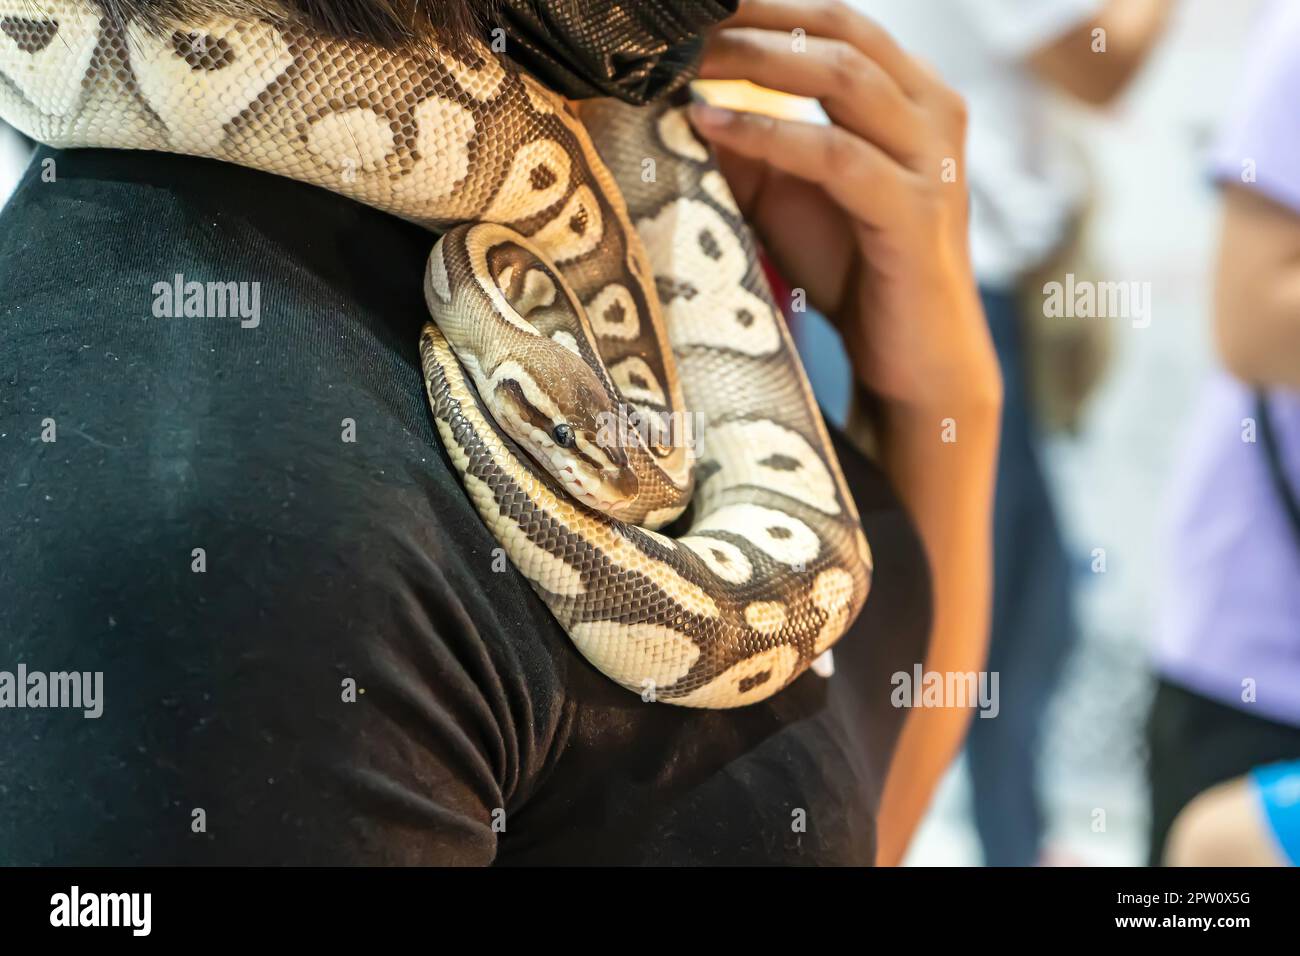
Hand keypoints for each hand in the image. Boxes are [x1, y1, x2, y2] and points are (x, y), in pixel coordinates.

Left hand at [689, 0, 998, 415]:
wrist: (912, 359)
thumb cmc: (853, 270)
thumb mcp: (787, 192)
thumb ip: (749, 139)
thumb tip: (679, 92)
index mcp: (911, 92)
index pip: (834, 20)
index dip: (763, 6)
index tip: (690, 7)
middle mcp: (933, 109)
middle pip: (839, 29)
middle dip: (756, 19)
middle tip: (680, 19)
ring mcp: (933, 158)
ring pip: (842, 76)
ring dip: (756, 61)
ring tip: (688, 61)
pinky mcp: (916, 211)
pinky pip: (835, 155)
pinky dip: (768, 132)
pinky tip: (711, 123)